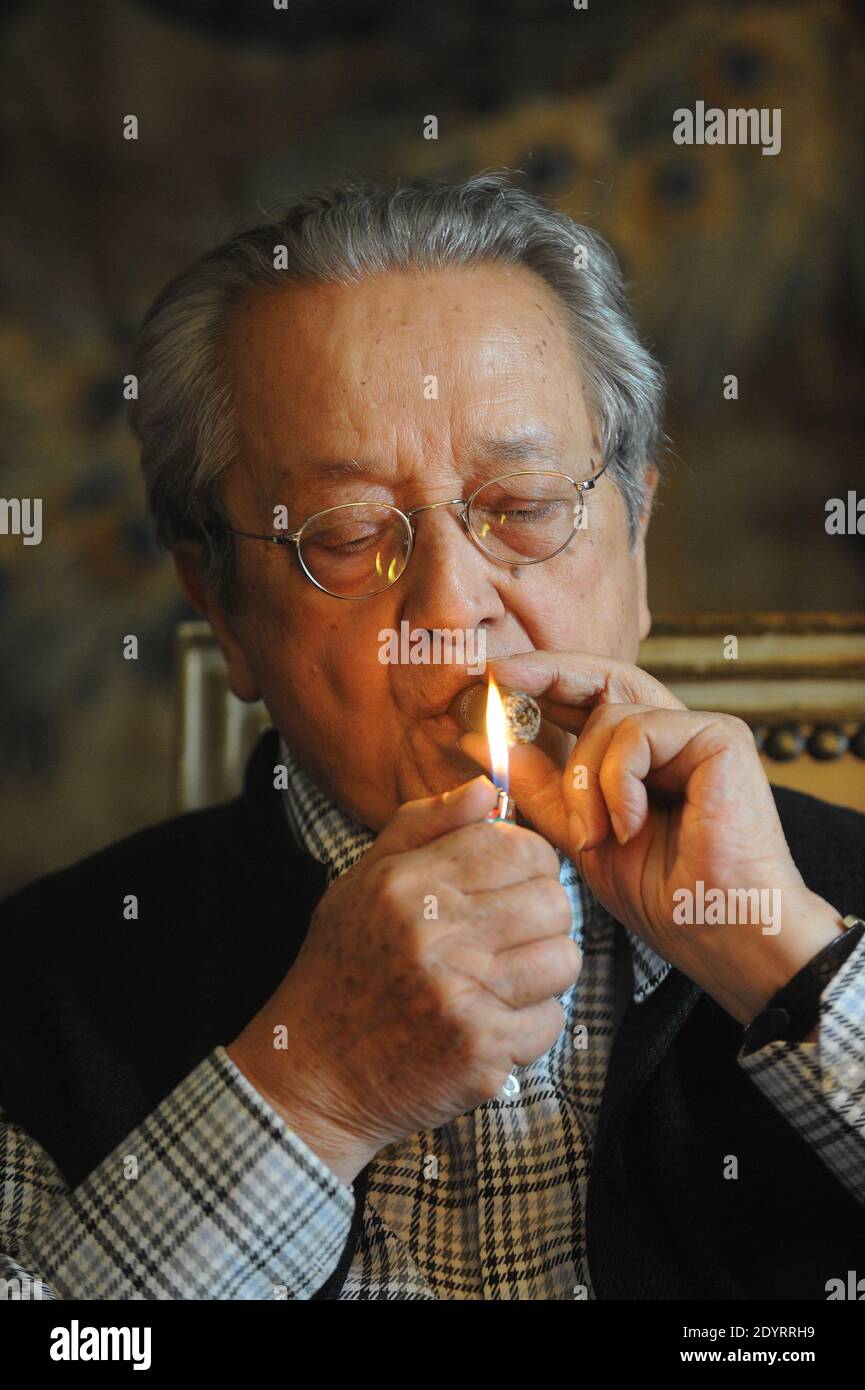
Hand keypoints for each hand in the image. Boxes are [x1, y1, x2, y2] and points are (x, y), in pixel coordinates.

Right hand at [227, 774, 578, 1182]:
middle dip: (543, 914)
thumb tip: (485, 787)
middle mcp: (436, 935)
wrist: (312, 1074)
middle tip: (512, 933)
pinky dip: (532, 1024)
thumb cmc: (341, 969)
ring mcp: (462, 997)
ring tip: (505, 977)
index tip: (515, 881)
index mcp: (409, 884)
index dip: (531, 861)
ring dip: (544, 969)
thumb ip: (424, 825)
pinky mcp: (481, 1051)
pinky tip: (493, 1021)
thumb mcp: (362, 881)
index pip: (516, 847)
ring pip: (564, 958)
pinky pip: (552, 1020)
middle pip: (552, 900)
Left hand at [459, 651, 843, 1024]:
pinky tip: (631, 826)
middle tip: (498, 677)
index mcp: (644, 756)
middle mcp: (674, 735)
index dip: (541, 680)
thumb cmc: (662, 897)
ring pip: (610, 715)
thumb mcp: (578, 833)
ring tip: (596, 835)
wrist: (718, 935)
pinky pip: (639, 733)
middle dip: (545, 673)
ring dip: (584, 780)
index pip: (589, 697)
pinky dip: (618, 782)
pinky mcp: (721, 737)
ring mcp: (699, 733)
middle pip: (604, 678)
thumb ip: (537, 784)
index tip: (491, 679)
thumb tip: (477, 737)